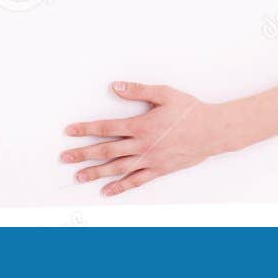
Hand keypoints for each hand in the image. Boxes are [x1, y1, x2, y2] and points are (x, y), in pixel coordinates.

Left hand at [63, 81, 231, 195]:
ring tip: (79, 176)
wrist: (213, 132)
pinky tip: (107, 191)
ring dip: (97, 173)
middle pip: (107, 151)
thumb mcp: (164, 93)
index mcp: (141, 125)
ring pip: (118, 168)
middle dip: (84, 153)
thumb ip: (138, 90)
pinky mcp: (159, 170)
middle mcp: (143, 145)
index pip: (107, 128)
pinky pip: (136, 181)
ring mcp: (151, 160)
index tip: (70, 131)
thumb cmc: (189, 110)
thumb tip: (114, 87)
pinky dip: (120, 187)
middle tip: (65, 158)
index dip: (86, 129)